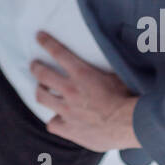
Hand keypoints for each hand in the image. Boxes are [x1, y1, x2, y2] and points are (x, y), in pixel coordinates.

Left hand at [31, 31, 139, 151]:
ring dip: (40, 91)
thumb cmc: (127, 98)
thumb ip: (105, 68)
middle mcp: (70, 90)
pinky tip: (58, 120)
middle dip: (35, 67)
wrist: (130, 123)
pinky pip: (52, 124)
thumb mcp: (117, 75)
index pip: (58, 52)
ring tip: (41, 89)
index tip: (39, 36)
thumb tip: (110, 56)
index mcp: (81, 73)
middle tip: (34, 65)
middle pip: (42, 74)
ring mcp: (67, 110)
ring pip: (42, 97)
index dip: (46, 42)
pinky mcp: (70, 129)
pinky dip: (55, 121)